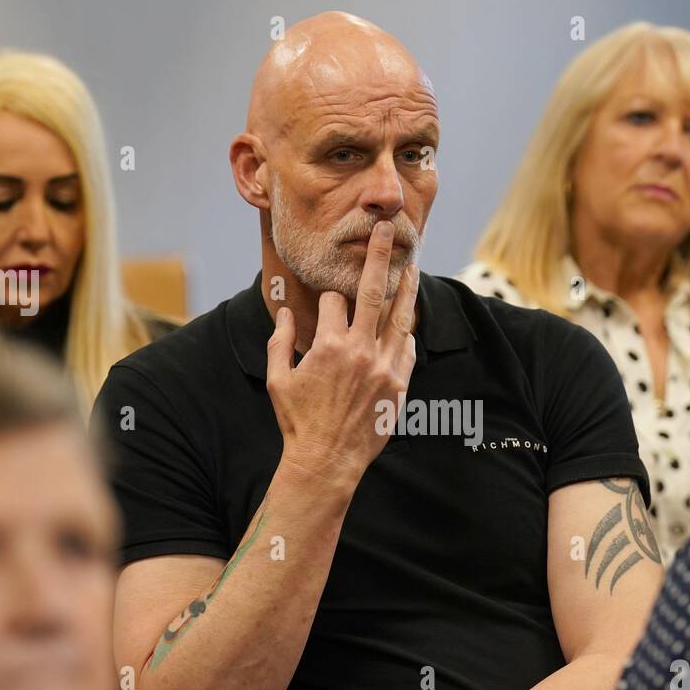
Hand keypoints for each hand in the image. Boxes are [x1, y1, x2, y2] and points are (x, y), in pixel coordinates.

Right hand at [266, 220, 418, 489]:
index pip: (334, 301)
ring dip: (407, 288)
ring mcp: (384, 367)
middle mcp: (360, 351)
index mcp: (328, 345)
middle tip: (386, 229)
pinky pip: (407, 350)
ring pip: (400, 317)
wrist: (326, 461)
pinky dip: (406, 333)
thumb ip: (280, 340)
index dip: (328, 299)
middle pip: (373, 291)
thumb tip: (285, 311)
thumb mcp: (277, 379)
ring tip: (412, 267)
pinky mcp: (399, 386)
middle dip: (378, 256)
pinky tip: (408, 320)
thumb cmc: (297, 421)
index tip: (327, 304)